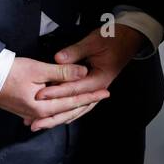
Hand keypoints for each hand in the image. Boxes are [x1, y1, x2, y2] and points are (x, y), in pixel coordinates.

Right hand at [0, 57, 110, 131]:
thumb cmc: (10, 72)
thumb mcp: (38, 69)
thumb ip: (62, 72)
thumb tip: (84, 73)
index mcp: (42, 107)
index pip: (73, 102)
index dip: (91, 96)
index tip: (105, 92)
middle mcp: (37, 114)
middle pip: (68, 109)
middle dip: (87, 101)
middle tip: (103, 94)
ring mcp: (31, 113)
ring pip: (59, 111)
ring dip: (75, 104)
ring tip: (90, 97)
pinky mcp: (27, 109)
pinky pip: (49, 110)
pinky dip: (62, 105)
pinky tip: (68, 102)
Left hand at [31, 24, 146, 128]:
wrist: (128, 39)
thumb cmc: (112, 39)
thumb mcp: (94, 41)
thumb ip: (76, 51)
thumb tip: (58, 59)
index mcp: (100, 79)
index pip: (74, 89)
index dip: (56, 92)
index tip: (39, 95)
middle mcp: (99, 89)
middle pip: (74, 107)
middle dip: (53, 115)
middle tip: (34, 121)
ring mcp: (96, 91)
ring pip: (76, 110)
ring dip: (58, 118)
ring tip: (40, 125)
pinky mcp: (93, 89)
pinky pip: (79, 106)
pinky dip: (67, 113)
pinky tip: (57, 119)